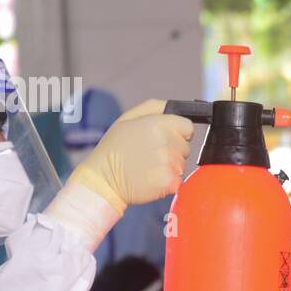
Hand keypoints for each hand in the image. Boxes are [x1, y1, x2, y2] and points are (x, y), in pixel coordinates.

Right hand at [69, 99, 192, 210]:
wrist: (102, 179)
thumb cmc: (114, 148)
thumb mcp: (128, 118)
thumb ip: (156, 108)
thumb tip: (176, 108)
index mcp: (158, 124)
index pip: (187, 127)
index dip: (179, 133)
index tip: (168, 138)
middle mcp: (166, 142)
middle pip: (185, 147)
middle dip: (173, 150)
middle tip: (151, 154)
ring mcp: (169, 163)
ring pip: (182, 164)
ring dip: (170, 166)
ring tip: (148, 166)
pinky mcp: (169, 182)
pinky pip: (178, 181)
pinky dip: (168, 182)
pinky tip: (151, 178)